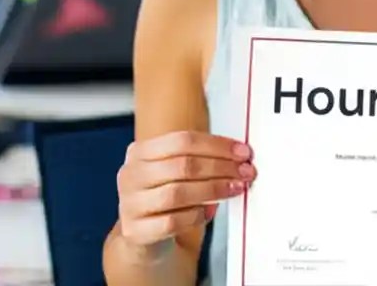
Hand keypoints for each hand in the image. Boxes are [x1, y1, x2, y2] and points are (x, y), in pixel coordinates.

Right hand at [116, 131, 256, 251]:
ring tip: (235, 188)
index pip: (182, 140)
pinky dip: (197, 215)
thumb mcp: (172, 172)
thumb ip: (198, 160)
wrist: (142, 236)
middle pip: (182, 165)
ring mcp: (131, 204)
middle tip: (245, 171)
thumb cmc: (163, 198)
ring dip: (213, 190)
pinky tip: (211, 211)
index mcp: (139, 152)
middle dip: (220, 167)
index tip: (242, 152)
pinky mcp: (137, 231)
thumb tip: (236, 156)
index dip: (216, 145)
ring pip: (178, 193)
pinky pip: (173, 222)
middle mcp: (131, 175)